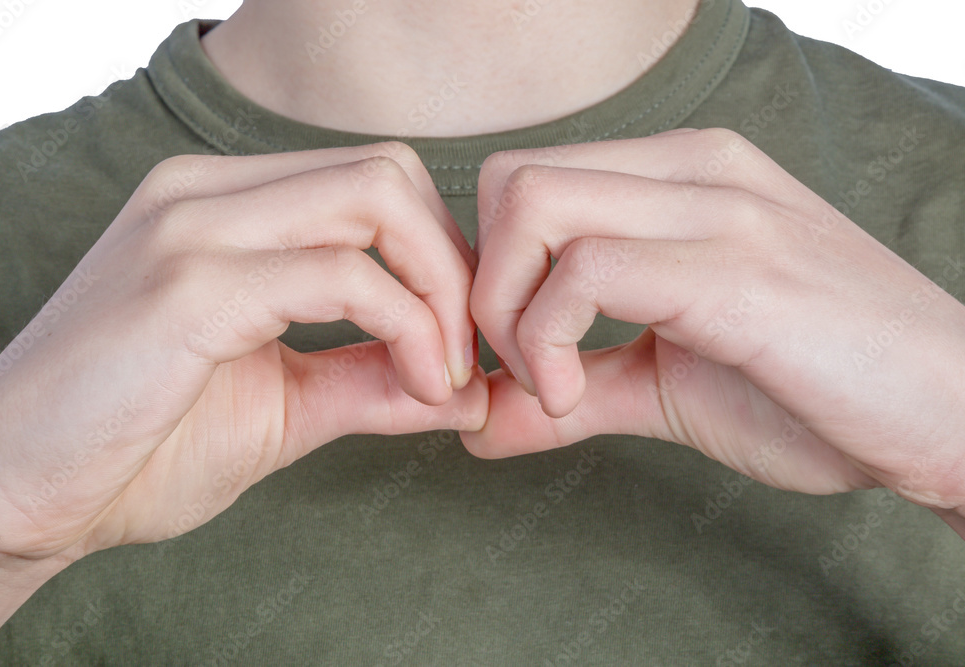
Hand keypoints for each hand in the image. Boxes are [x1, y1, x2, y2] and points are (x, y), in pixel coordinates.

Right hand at [0, 142, 486, 572]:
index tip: (460, 340)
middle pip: (387, 173)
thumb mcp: (283, 405)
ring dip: (440, 291)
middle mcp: (204, 192)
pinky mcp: (187, 287)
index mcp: (221, 205)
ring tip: (447, 375)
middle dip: (452, 263)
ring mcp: (191, 229)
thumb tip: (464, 385)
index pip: (372, 182)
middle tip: (467, 352)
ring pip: (375, 200)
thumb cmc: (139, 447)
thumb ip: (371, 379)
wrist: (14, 494)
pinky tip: (420, 386)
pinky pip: (341, 275)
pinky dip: (406, 325)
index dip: (439, 255)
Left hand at [463, 128, 964, 533]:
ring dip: (506, 311)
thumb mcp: (665, 387)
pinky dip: (545, 339)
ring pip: (534, 204)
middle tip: (515, 368)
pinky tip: (570, 396)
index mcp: (679, 177)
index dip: (487, 271)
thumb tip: (476, 423)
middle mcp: (694, 170)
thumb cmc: (814, 393)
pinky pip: (587, 271)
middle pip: (511, 179)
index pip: (524, 181)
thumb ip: (570, 390)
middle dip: (481, 284)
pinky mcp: (738, 270)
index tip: (505, 355)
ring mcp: (719, 210)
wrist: (952, 417)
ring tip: (550, 387)